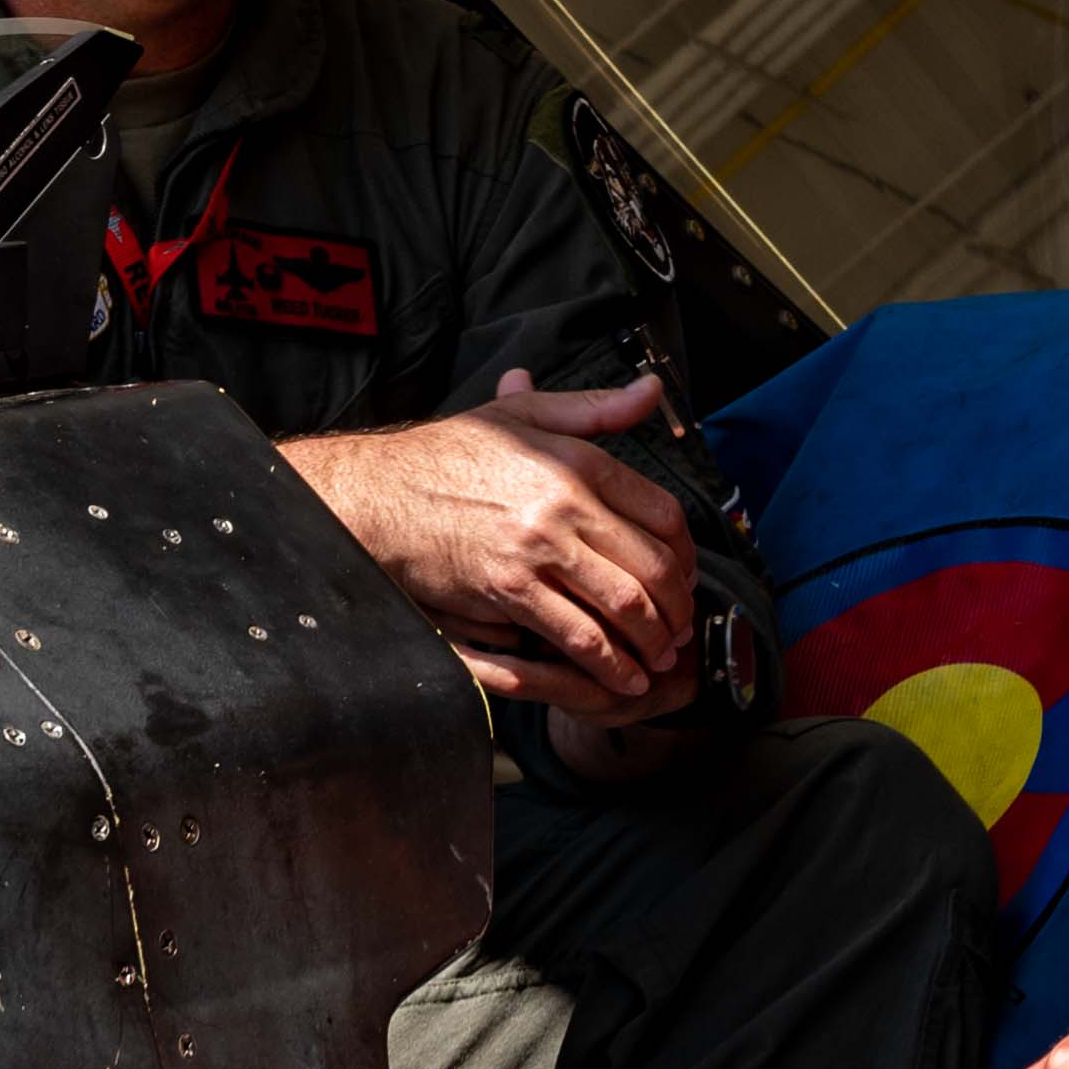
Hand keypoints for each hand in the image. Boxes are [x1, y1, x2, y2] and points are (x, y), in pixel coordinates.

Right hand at [287, 370, 693, 711]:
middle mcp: (565, 505)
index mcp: (577, 462)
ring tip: (661, 657)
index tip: (687, 577)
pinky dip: (610, 663)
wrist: (380, 494)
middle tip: (684, 629)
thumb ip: (595, 409)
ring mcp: (538, 550)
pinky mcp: (509, 591)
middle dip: (680, 607)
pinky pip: (577, 635)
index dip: (688, 554)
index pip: (663, 512)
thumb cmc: (450, 455)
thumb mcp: (524, 414)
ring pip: (624, 605)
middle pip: (653, 565)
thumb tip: (652, 390)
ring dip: (653, 641)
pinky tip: (623, 677)